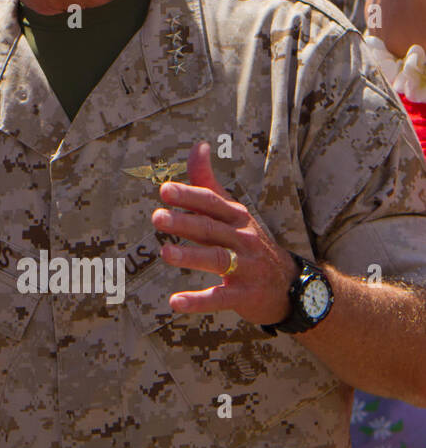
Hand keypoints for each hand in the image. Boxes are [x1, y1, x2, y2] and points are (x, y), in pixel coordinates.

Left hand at [152, 141, 299, 325]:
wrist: (290, 286)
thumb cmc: (249, 243)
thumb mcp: (233, 212)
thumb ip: (209, 182)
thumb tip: (198, 145)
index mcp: (237, 217)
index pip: (212, 202)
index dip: (190, 196)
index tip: (165, 191)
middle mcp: (243, 239)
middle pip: (211, 229)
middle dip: (184, 222)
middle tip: (157, 217)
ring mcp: (246, 267)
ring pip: (216, 259)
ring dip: (191, 256)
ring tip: (165, 252)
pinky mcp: (245, 295)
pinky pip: (220, 297)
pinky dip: (198, 301)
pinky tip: (174, 302)